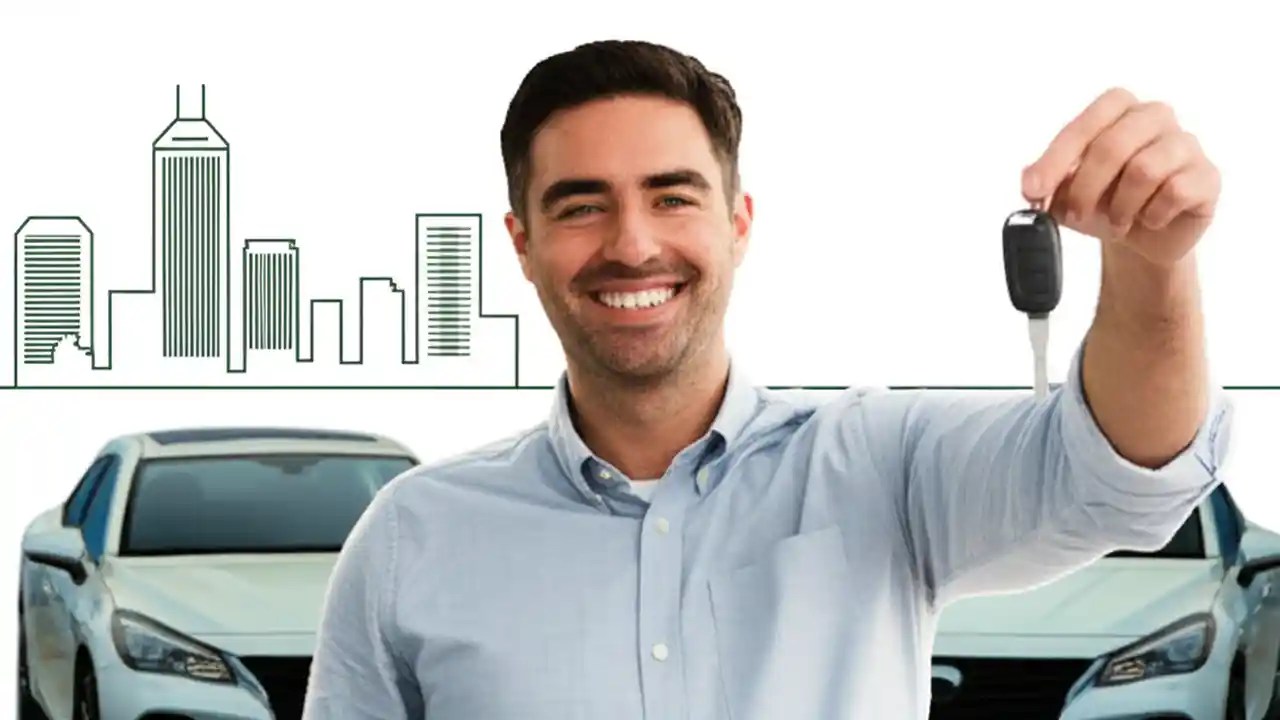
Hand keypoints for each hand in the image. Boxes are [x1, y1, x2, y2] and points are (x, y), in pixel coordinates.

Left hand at [1021, 87, 1220, 267]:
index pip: (1086, 123)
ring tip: (1115, 222)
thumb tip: (1030, 182)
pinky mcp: (1207, 176)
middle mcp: (1154, 117)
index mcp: (1117, 109)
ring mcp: (1185, 144)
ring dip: (1120, 207)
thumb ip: (1046, 182)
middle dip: (1086, 187)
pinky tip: (1148, 220)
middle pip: (1113, 145)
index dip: (1056, 159)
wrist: (1142, 239)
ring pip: (1144, 169)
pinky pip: (1175, 192)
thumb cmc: (1103, 203)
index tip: (1032, 191)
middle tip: (1075, 215)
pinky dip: (1152, 215)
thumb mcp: (1065, 193)